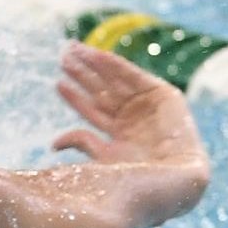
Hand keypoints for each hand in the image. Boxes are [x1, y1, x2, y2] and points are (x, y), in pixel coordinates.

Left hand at [52, 41, 205, 166]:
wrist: (173, 176)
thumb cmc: (140, 176)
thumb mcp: (104, 157)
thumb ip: (82, 142)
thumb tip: (53, 144)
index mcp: (119, 134)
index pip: (92, 110)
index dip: (75, 97)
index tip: (58, 83)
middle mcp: (133, 117)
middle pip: (101, 91)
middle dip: (82, 74)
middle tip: (63, 57)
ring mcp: (147, 105)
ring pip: (114, 80)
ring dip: (93, 65)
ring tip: (72, 51)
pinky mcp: (162, 93)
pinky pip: (133, 75)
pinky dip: (114, 64)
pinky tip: (95, 55)